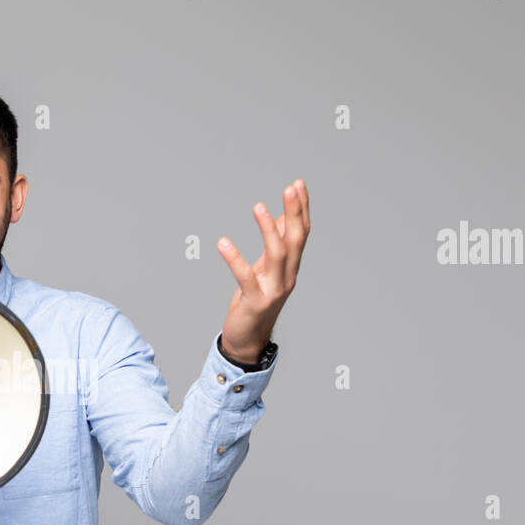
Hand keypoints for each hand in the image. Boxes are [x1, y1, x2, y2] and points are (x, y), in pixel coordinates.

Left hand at [217, 180, 309, 363]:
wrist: (248, 339)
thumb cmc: (256, 301)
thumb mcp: (267, 269)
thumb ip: (276, 245)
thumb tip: (282, 217)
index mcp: (291, 267)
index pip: (302, 233)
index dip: (301, 209)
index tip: (298, 185)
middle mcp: (287, 277)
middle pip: (296, 240)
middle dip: (295, 213)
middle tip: (290, 188)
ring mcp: (273, 290)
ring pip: (277, 255)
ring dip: (269, 229)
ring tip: (258, 206)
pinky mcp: (255, 301)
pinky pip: (245, 277)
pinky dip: (234, 259)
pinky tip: (222, 242)